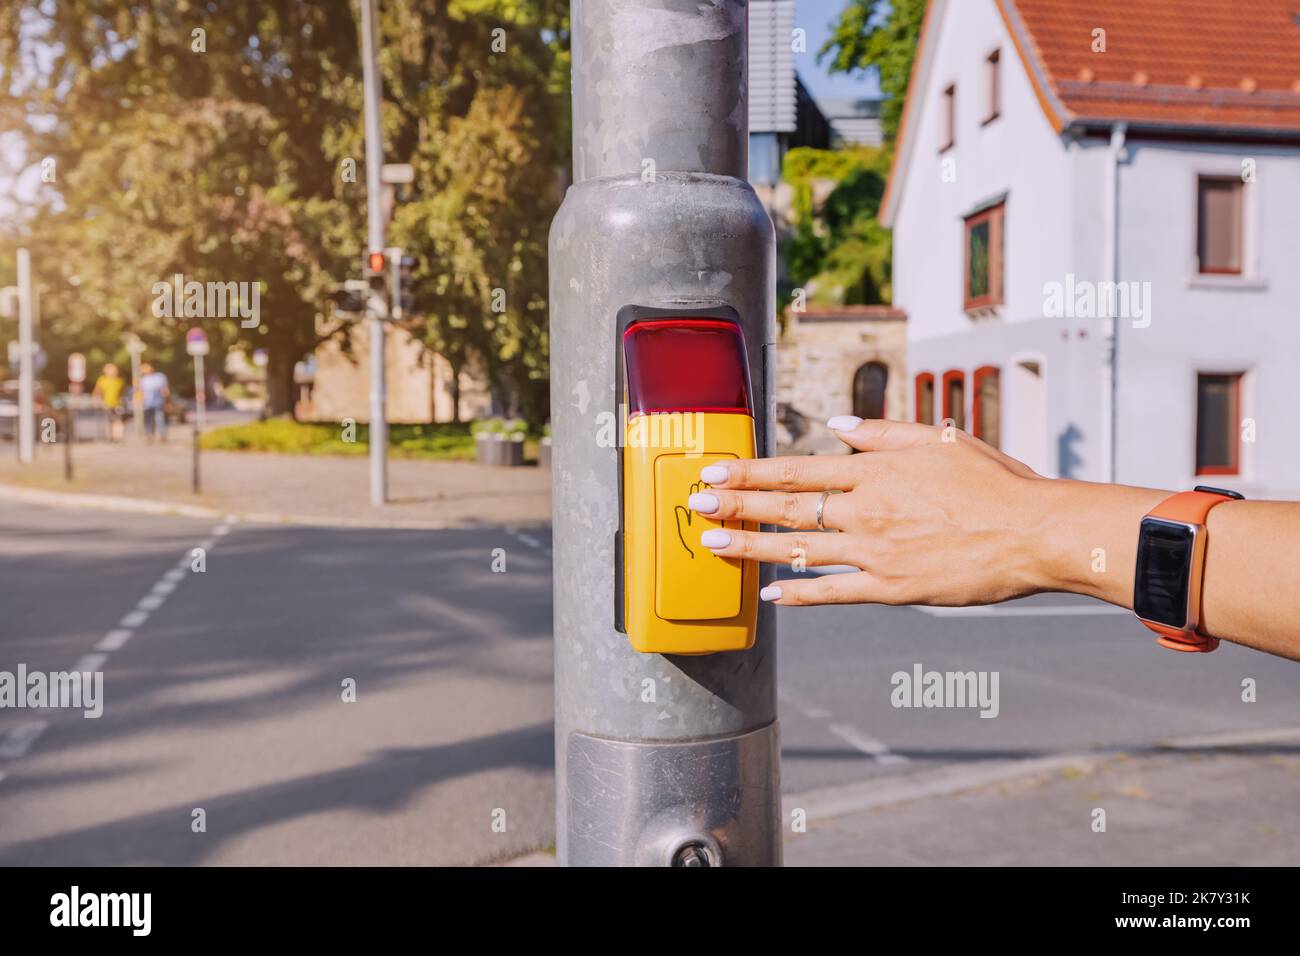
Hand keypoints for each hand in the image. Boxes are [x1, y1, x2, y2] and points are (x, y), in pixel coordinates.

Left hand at [688, 416, 1130, 607]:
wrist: (1034, 533)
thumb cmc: (993, 483)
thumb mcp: (939, 440)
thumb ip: (882, 433)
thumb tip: (836, 424)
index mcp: (876, 471)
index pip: (797, 469)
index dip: (751, 472)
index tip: (717, 471)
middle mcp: (867, 510)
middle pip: (787, 506)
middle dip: (736, 506)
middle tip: (697, 504)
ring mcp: (876, 551)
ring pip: (800, 549)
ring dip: (751, 547)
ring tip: (714, 546)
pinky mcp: (893, 587)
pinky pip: (836, 592)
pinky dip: (801, 594)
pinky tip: (771, 596)